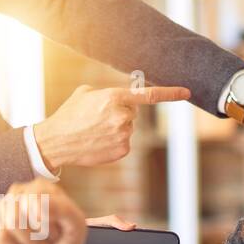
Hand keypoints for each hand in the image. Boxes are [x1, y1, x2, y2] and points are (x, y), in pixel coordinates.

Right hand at [0, 180, 88, 243]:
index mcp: (38, 188)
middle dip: (34, 243)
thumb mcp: (76, 227)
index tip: (58, 236)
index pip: (31, 206)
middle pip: (13, 221)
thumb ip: (63, 209)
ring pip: (1, 237)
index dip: (46, 229)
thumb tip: (34, 203)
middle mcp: (14, 195)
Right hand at [33, 84, 190, 169]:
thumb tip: (121, 99)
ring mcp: (124, 134)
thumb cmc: (70, 114)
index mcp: (115, 97)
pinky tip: (99, 141)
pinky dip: (115, 142)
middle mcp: (123, 116)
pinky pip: (125, 142)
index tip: (186, 93)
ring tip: (95, 130)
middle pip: (133, 112)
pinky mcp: (123, 150)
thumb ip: (108, 93)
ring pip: (128, 128)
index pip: (149, 95)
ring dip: (116, 128)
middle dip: (121, 113)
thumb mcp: (86, 93)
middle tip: (99, 118)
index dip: (170, 93)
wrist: (57, 141)